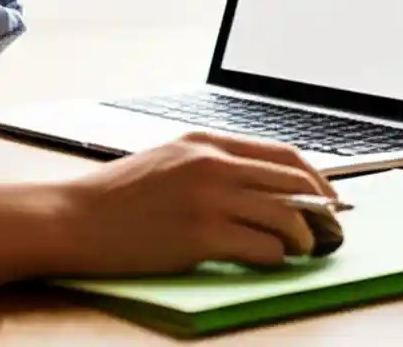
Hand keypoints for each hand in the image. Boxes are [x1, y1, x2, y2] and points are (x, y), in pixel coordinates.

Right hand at [56, 132, 337, 273]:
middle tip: (329, 229)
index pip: (283, 153)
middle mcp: (212, 164)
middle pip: (293, 181)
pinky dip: (274, 257)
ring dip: (303, 237)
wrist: (73, 218)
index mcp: (206, 142)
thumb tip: (261, 186)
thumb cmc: (117, 197)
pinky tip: (267, 260)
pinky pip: (261, 247)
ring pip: (285, 215)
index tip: (327, 198)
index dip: (315, 178)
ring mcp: (207, 199)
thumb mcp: (169, 161)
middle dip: (321, 208)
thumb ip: (213, 166)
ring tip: (302, 250)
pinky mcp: (199, 236)